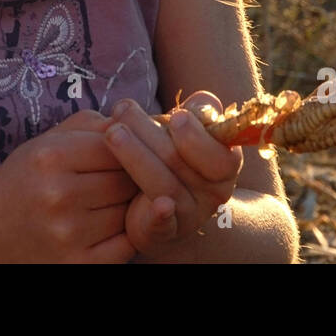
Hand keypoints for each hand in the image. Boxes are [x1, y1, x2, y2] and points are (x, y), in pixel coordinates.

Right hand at [0, 108, 139, 262]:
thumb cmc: (24, 181)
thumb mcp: (45, 142)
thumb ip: (89, 125)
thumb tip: (136, 119)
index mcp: (50, 157)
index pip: (117, 145)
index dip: (125, 149)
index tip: (122, 154)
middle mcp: (58, 195)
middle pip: (126, 180)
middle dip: (130, 178)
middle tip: (120, 180)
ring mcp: (67, 234)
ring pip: (128, 213)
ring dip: (127, 208)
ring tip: (110, 203)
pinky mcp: (76, 264)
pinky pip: (126, 245)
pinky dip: (124, 236)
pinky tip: (109, 227)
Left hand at [100, 92, 242, 259]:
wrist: (163, 210)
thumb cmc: (174, 157)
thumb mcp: (188, 133)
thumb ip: (197, 115)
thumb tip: (202, 102)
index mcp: (223, 164)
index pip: (219, 153)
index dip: (197, 136)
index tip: (175, 117)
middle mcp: (213, 192)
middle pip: (181, 161)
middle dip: (148, 132)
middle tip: (122, 109)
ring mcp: (190, 214)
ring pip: (165, 186)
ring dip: (136, 156)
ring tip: (112, 133)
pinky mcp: (164, 233)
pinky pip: (162, 225)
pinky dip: (160, 215)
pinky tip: (158, 205)